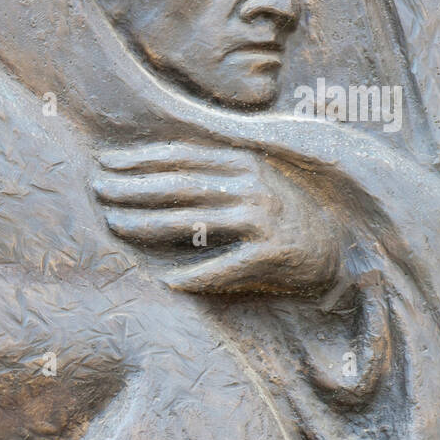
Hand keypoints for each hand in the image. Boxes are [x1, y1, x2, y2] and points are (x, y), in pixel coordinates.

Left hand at [92, 142, 342, 294]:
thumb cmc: (285, 211)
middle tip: (97, 191)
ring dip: (148, 223)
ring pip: (192, 222)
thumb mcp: (256, 177)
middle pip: (179, 185)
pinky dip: (193, 277)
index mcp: (244, 163)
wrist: (342, 245)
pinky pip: (223, 269)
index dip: (140, 159)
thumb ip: (215, 169)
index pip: (182, 156)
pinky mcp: (272, 256)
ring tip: (114, 224)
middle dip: (133, 187)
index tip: (104, 163)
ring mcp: (262, 221)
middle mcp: (251, 187)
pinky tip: (165, 282)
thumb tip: (155, 165)